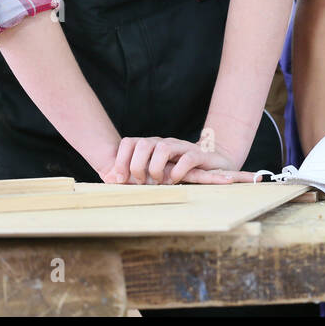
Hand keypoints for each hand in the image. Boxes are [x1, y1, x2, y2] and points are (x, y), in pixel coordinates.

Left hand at [98, 136, 255, 184]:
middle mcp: (164, 142)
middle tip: (140, 182)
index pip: (129, 142)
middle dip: (137, 166)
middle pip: (143, 144)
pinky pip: (186, 158)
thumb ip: (135, 176)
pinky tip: (174, 181)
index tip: (119, 179)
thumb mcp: (153, 174)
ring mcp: (181, 147)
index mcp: (151, 145)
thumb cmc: (178, 173)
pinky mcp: (198, 155)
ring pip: (163, 148)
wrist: (212, 165)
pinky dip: (177, 172)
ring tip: (158, 182)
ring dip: (156, 168)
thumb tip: (112, 183)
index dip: (120, 160)